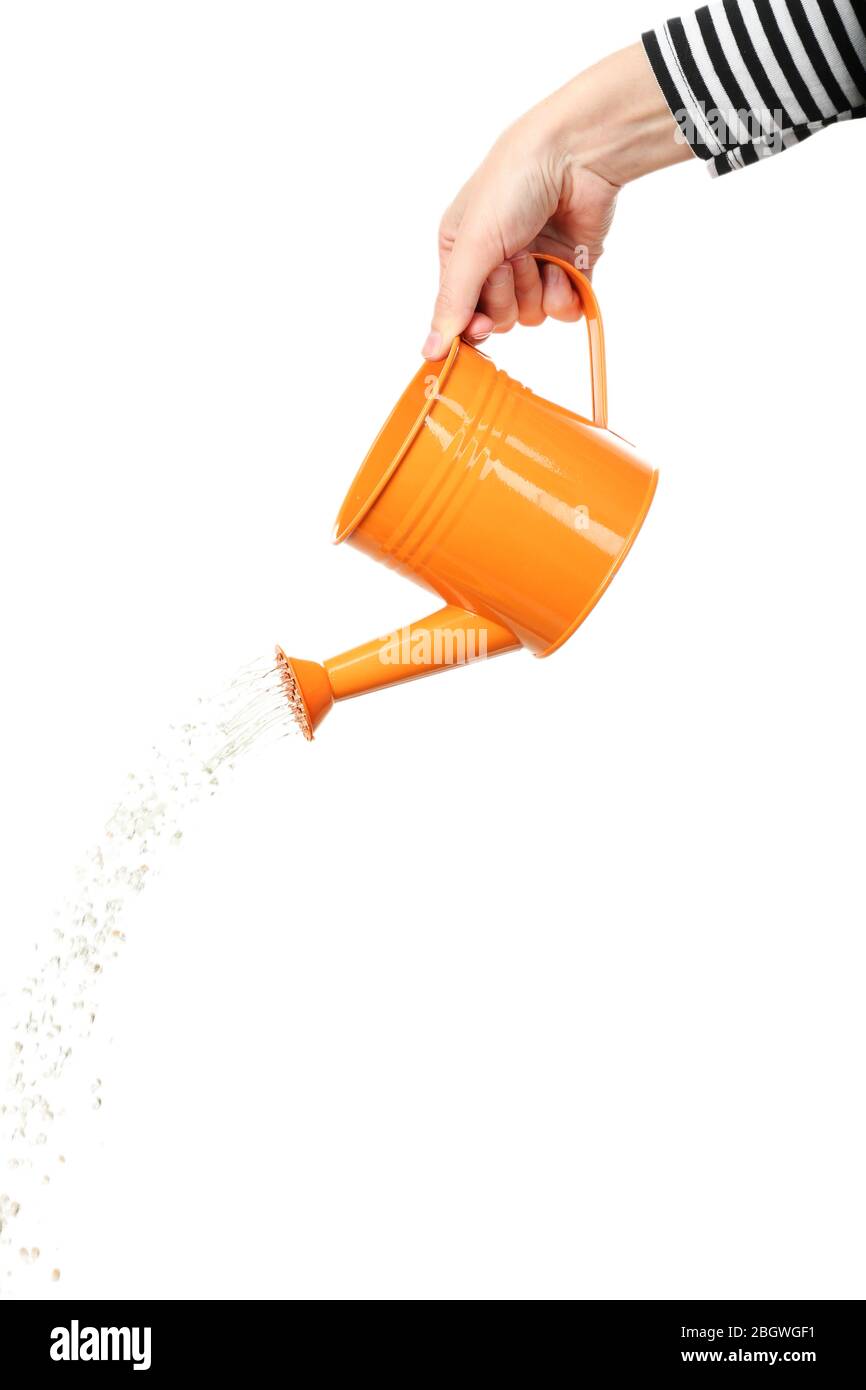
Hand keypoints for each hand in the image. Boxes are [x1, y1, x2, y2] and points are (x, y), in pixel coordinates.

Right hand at [423, 43, 689, 358]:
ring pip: (531, 317)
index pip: (459, 313)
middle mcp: (494, 264)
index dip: (471, 324)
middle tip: (514, 256)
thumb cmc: (513, 183)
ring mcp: (534, 269)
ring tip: (539, 249)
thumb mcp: (473, 243)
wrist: (576, 155)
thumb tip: (430, 351)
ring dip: (536, 288)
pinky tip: (565, 263)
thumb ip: (453, 302)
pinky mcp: (568, 273)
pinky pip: (563, 312)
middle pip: (497, 319)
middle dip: (507, 293)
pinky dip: (565, 292)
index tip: (481, 325)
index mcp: (460, 253)